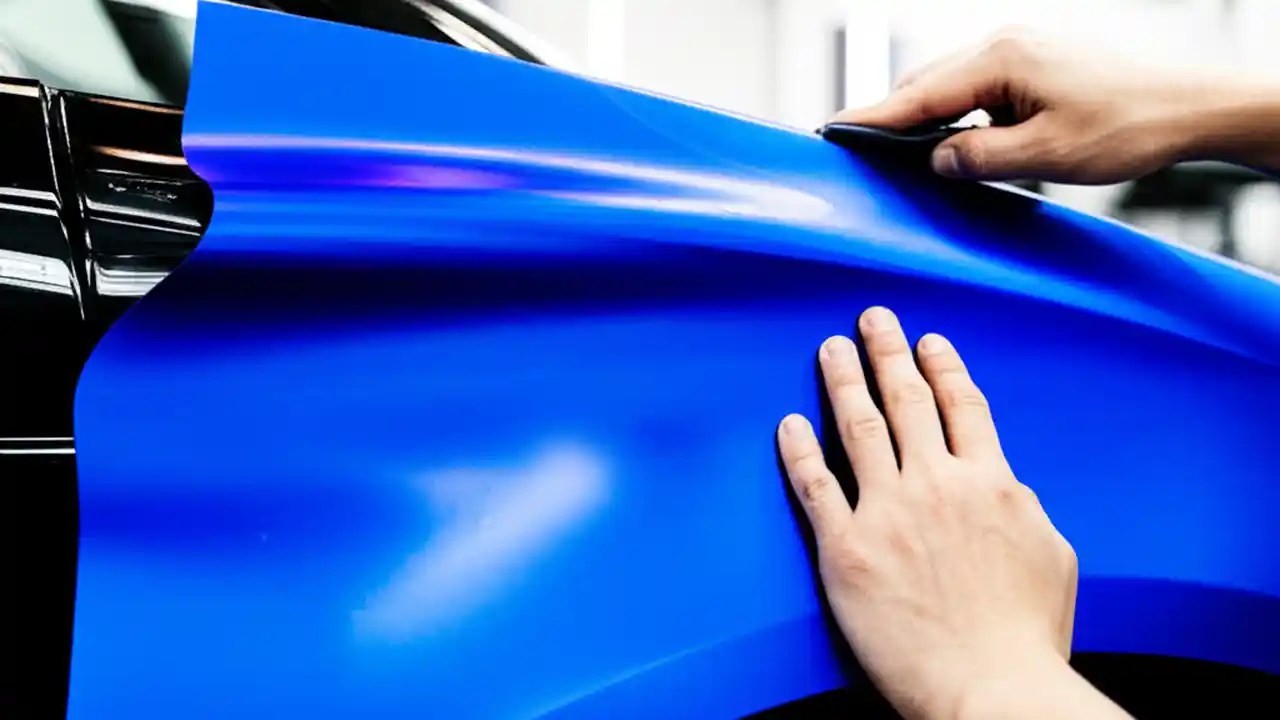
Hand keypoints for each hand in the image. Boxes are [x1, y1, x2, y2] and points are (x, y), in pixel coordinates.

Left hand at [776, 307, 1079, 718]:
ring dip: (842, 379)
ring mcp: (887, 512)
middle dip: (888, 350)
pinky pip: (815, 484)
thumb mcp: (1052, 555)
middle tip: (872, 318)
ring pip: (858, 425)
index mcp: (991, 482)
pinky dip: (799, 449)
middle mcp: (936, 484)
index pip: (962, 405)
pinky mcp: (846, 547)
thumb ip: (1024, 506)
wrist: (990, 688)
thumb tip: (1006, 483)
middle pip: (907, 399)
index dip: (942, 365)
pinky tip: (788, 423)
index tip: (927, 339)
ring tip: (830, 349)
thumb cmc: (1026, 636)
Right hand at [830, 27, 1277, 182]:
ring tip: (892, 147)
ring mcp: (1020, 49)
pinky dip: (954, 110)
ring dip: (923, 114)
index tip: (834, 130)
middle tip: (850, 143)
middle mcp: (1005, 44)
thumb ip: (980, 157)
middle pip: (927, 83)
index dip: (874, 117)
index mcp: (1002, 60)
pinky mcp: (1034, 61)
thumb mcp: (1046, 155)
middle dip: (889, 114)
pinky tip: (948, 135)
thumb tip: (933, 160)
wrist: (1189, 105)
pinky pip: (976, 85)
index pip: (920, 95)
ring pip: (951, 82)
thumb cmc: (1127, 126)